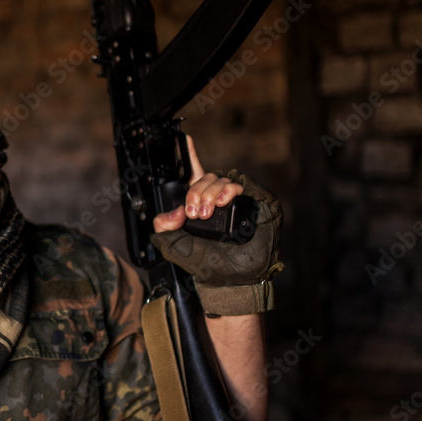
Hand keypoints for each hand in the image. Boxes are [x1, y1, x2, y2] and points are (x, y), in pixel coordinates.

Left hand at [149, 135, 282, 314]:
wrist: (232, 281)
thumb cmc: (208, 264)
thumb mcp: (176, 246)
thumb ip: (164, 228)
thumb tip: (172, 212)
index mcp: (200, 203)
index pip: (194, 175)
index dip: (189, 156)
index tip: (185, 139)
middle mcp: (220, 198)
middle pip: (205, 178)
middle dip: (195, 193)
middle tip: (193, 213)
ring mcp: (239, 199)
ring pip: (221, 179)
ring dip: (210, 192)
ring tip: (205, 212)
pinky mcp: (257, 202)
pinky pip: (243, 184)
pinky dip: (229, 190)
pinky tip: (222, 201)